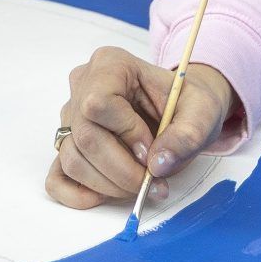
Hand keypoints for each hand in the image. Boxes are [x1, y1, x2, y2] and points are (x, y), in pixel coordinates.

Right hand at [46, 46, 236, 208]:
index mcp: (110, 65)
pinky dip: (78, 193)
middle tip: (153, 182)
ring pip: (72, 159)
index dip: (126, 133)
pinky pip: (58, 175)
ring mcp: (71, 116)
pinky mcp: (70, 144)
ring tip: (142, 186)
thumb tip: (157, 165)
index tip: (152, 150)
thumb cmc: (188, 103)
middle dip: (121, 170)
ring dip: (108, 184)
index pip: (98, 103)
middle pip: (84, 136)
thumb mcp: (202, 112)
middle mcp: (82, 86)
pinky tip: (106, 196)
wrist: (183, 109)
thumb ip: (186, 135)